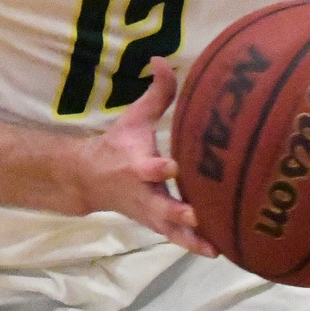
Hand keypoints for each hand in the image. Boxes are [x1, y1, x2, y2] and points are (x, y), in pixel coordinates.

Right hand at [72, 60, 216, 256]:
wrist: (90, 180)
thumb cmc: (118, 144)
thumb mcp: (134, 117)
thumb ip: (156, 93)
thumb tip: (164, 60)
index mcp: (136, 165)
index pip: (148, 168)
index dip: (160, 168)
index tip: (173, 166)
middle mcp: (144, 194)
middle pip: (161, 206)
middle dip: (178, 212)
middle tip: (196, 215)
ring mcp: (151, 214)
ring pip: (171, 231)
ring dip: (191, 239)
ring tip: (216, 246)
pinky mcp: (158, 226)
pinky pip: (177, 239)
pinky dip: (195, 246)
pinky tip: (220, 251)